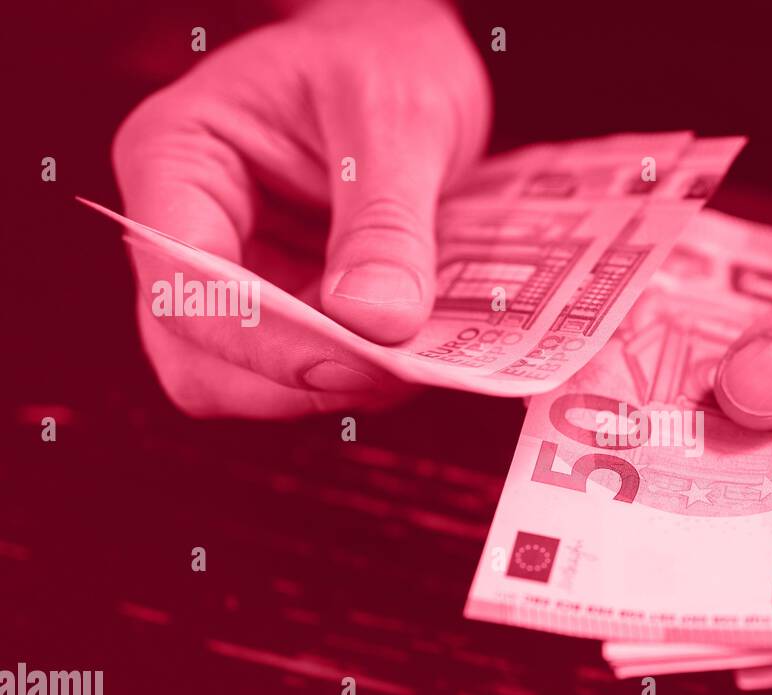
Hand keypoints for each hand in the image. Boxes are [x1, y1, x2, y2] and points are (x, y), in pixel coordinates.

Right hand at [112, 0, 489, 417]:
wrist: (405, 55)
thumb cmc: (381, 56)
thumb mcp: (397, 117)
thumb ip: (385, 222)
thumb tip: (375, 323)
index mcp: (178, 158)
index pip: (185, 283)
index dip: (265, 340)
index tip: (357, 357)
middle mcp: (188, 228)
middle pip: (201, 358)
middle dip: (298, 378)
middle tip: (401, 368)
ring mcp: (236, 276)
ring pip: (249, 383)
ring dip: (332, 386)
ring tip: (418, 355)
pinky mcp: (287, 309)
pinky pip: (303, 373)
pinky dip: (357, 377)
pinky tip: (414, 349)